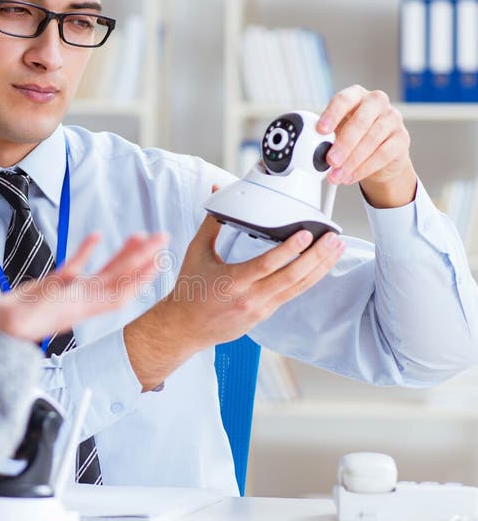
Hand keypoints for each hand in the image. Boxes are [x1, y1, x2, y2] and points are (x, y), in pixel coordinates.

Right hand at [0, 231, 166, 341]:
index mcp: (86, 305)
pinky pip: (77, 266)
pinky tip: (96, 236)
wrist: (1, 327)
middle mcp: (84, 298)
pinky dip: (88, 251)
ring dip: (123, 254)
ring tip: (139, 236)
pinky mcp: (56, 285)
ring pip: (104, 270)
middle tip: (161, 237)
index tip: (158, 260)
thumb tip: (81, 283)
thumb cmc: (20, 322)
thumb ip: (67, 297)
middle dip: (142, 257)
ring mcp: (72, 291)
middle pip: (120, 275)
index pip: (122, 289)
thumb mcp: (48, 309)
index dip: (142, 275)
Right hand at [124, 208, 344, 389]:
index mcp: (232, 280)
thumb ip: (211, 223)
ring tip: (335, 249)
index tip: (306, 235)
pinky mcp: (265, 314)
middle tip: (333, 239)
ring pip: (297, 288)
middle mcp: (249, 297)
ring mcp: (260, 308)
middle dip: (316, 257)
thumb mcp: (197, 252)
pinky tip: (320, 266)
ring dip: (319, 267)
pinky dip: (308, 279)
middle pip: (290, 277)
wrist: (184, 327)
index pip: (266, 264)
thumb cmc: (190, 290)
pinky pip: (292, 295)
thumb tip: (216, 194)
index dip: (288, 250)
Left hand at [316, 84, 416, 207]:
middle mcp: (376, 102)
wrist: (379, 154)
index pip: (344, 99)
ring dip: (352, 161)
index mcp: (356, 95)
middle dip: (343, 144)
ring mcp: (392, 118)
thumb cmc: (354, 137)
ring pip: (372, 139)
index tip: (321, 130)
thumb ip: (327, 136)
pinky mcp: (402, 138)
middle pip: (360, 121)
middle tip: (330, 160)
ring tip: (337, 175)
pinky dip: (364, 168)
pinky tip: (351, 176)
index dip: (332, 115)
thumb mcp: (337, 132)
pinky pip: (383, 154)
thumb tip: (313, 149)